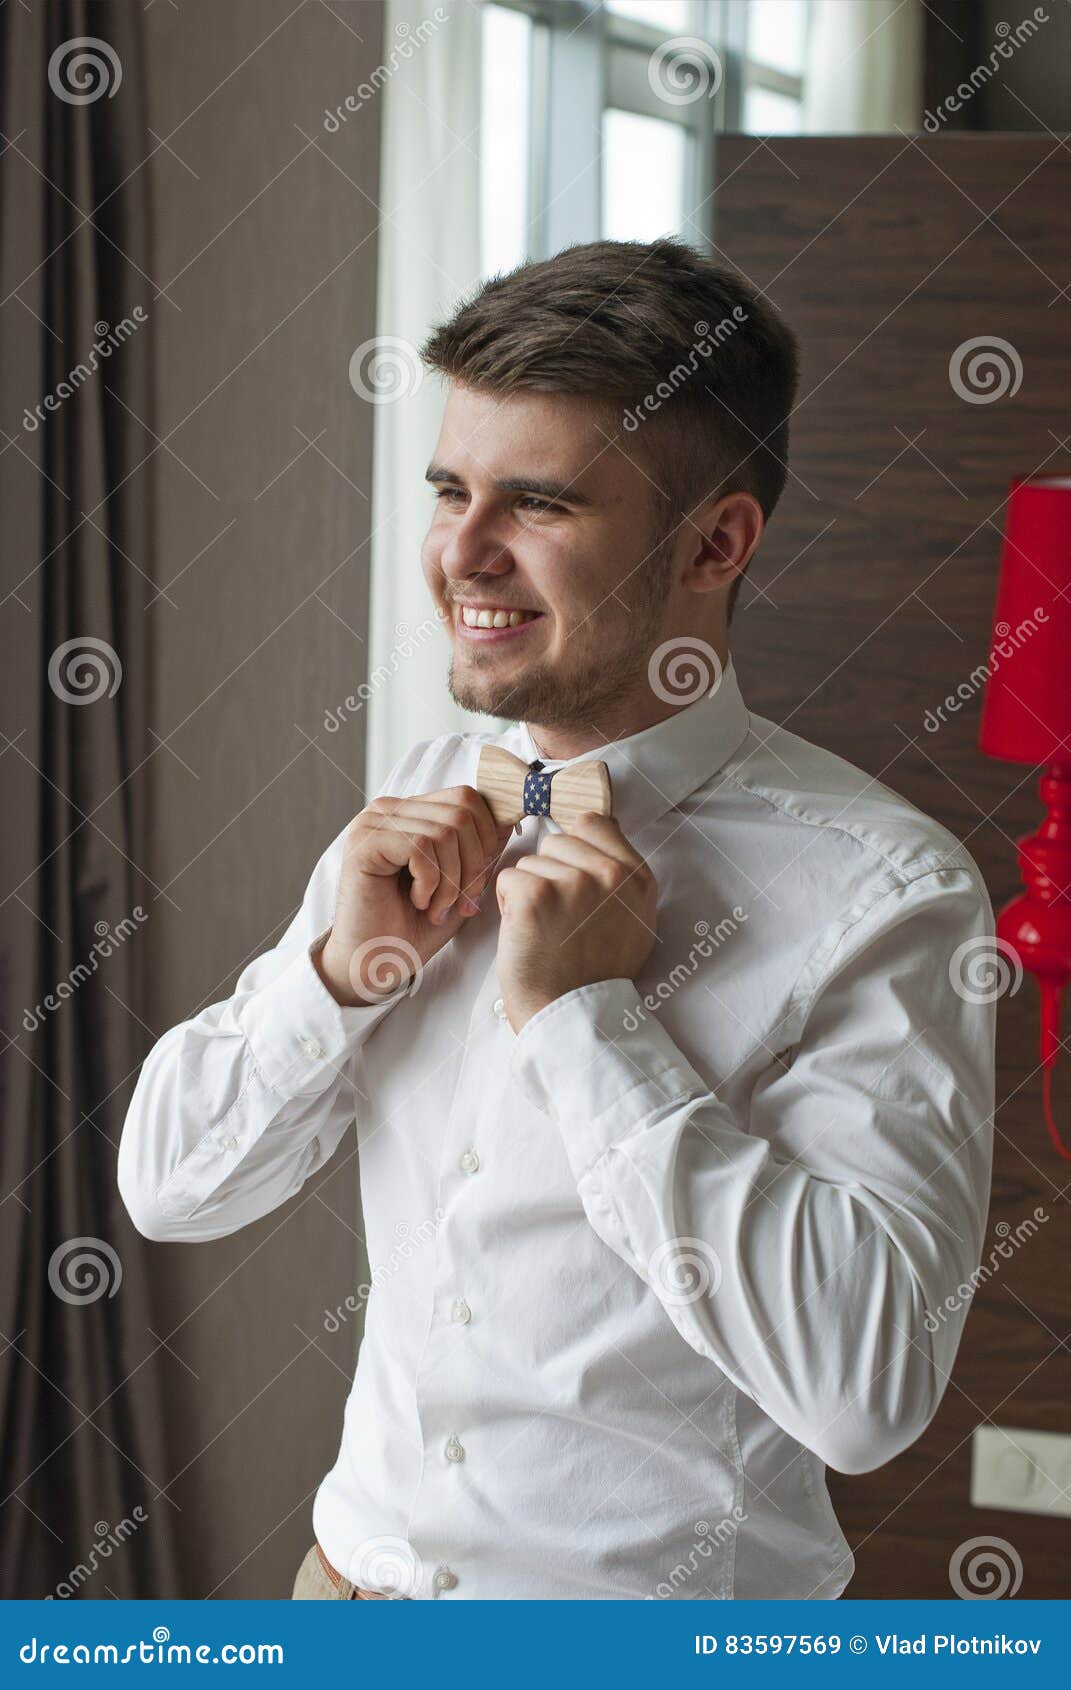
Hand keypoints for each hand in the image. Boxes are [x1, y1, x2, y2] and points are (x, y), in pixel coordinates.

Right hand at [316, 786, 514, 1004]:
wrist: (374, 964)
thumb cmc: (413, 928)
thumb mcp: (460, 885)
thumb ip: (480, 850)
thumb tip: (508, 818)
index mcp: (412, 813)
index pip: (466, 798)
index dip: (486, 840)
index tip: (477, 884)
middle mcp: (390, 810)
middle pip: (461, 812)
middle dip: (473, 865)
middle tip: (461, 903)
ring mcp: (373, 824)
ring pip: (444, 832)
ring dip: (451, 881)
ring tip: (436, 908)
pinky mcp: (364, 844)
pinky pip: (421, 847)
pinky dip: (430, 883)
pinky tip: (417, 903)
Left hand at [494, 812, 657, 1032]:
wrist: (573, 1016)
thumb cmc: (596, 974)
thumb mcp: (633, 920)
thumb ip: (622, 874)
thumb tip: (605, 825)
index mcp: (638, 878)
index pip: (594, 824)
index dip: (574, 850)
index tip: (572, 880)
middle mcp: (610, 875)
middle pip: (558, 840)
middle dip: (550, 872)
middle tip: (560, 917)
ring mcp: (574, 883)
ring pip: (531, 861)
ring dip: (529, 891)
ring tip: (545, 929)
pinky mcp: (536, 897)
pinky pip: (508, 878)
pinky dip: (508, 904)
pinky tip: (526, 932)